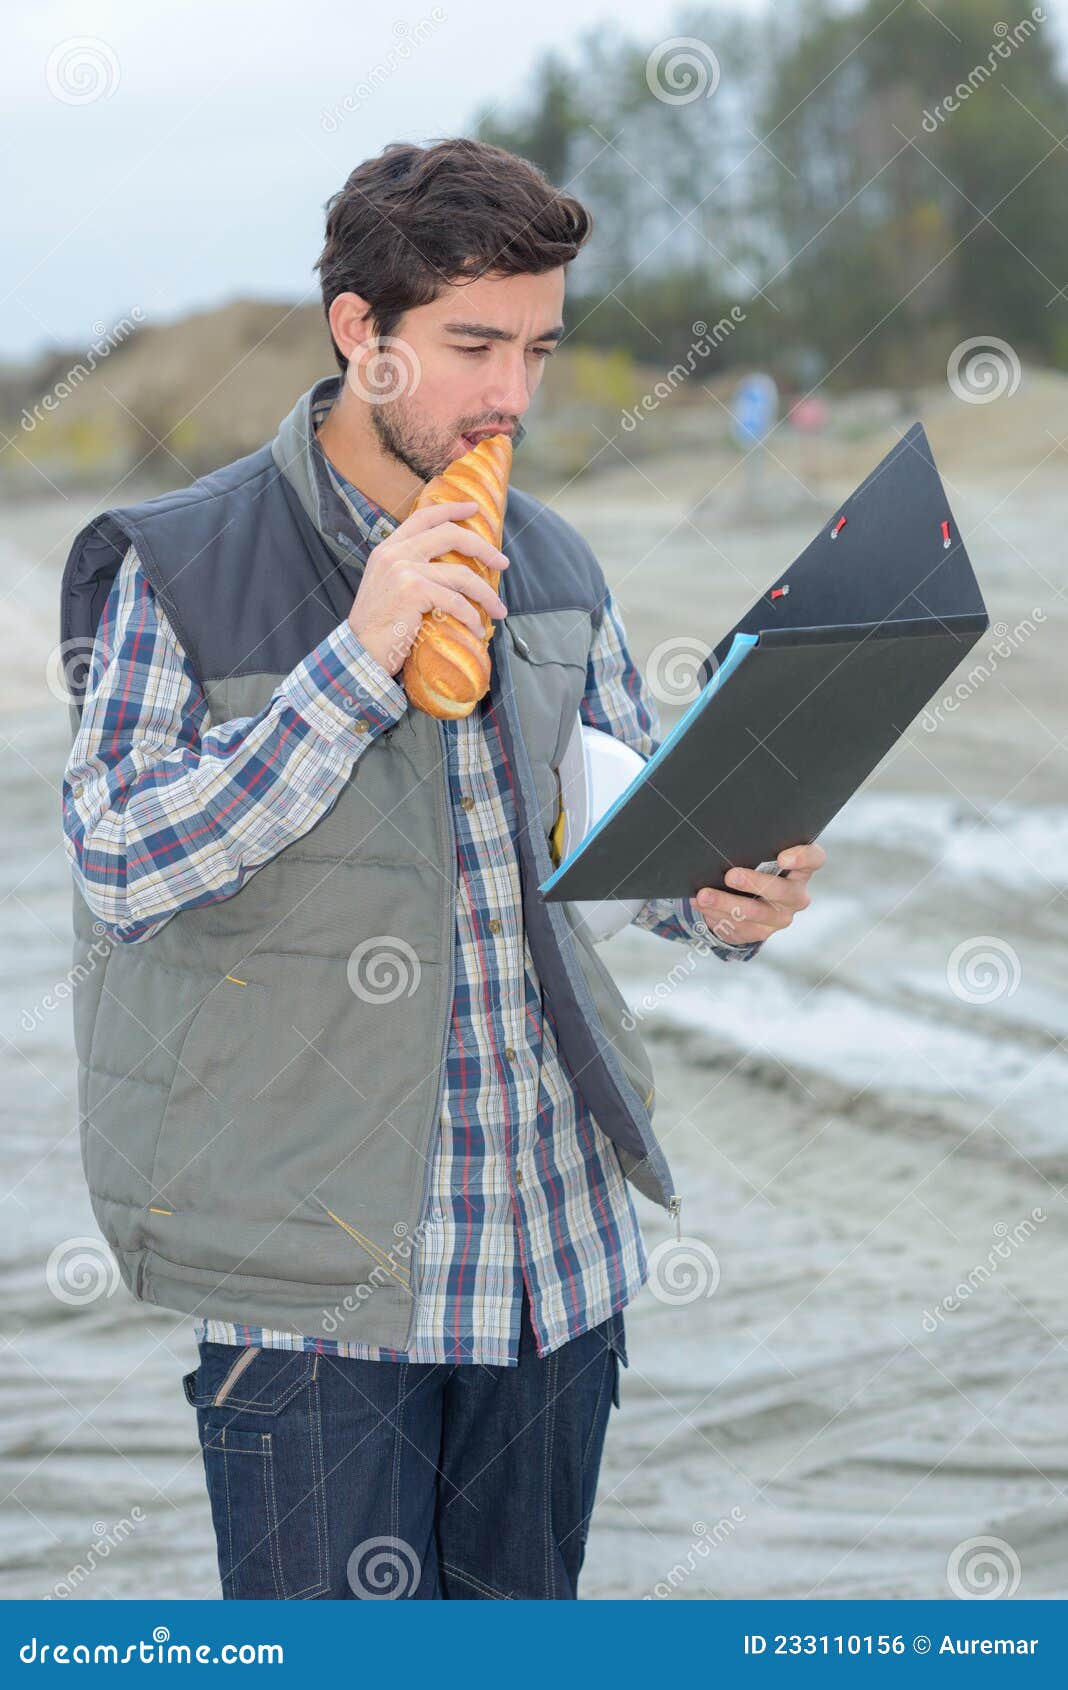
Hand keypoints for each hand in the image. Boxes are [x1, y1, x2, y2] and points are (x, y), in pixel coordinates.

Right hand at [347, 498, 508, 676]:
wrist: (359, 651)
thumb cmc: (377, 626)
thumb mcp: (388, 586)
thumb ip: (409, 569)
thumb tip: (446, 568)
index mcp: (388, 548)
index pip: (424, 517)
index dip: (452, 510)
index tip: (474, 509)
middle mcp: (395, 553)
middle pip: (450, 535)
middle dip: (483, 548)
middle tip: (502, 563)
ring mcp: (404, 570)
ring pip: (461, 574)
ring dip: (486, 594)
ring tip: (499, 610)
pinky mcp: (413, 591)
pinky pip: (456, 602)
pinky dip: (472, 617)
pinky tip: (477, 629)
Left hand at [694, 842, 825, 945]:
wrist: (750, 903)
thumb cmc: (757, 869)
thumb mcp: (761, 857)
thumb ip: (756, 848)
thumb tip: (725, 839)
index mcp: (801, 870)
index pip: (814, 859)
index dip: (802, 858)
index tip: (783, 857)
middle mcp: (796, 896)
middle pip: (782, 890)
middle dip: (754, 883)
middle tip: (730, 875)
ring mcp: (779, 917)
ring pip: (754, 913)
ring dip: (725, 903)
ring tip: (703, 895)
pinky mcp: (760, 932)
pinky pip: (738, 927)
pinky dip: (716, 914)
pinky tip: (702, 905)